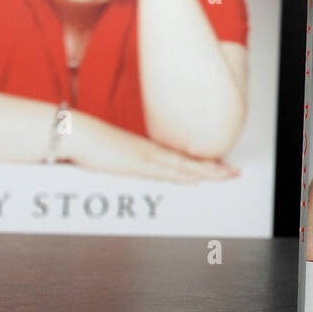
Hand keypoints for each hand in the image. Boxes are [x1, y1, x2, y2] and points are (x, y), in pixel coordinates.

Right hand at [61, 111, 237, 182]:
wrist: (76, 132)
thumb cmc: (90, 143)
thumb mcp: (112, 154)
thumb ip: (124, 160)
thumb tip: (128, 165)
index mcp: (147, 149)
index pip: (180, 158)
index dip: (202, 163)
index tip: (219, 166)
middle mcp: (152, 151)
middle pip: (189, 160)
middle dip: (214, 167)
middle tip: (235, 171)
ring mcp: (146, 156)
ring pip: (184, 166)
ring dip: (207, 171)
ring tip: (227, 174)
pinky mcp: (138, 163)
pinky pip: (167, 170)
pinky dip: (184, 174)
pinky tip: (198, 179)